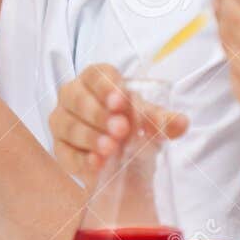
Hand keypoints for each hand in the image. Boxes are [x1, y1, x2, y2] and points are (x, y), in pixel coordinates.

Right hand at [49, 63, 187, 185]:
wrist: (123, 159)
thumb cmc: (133, 127)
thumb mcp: (150, 122)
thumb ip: (163, 120)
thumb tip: (180, 123)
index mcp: (96, 80)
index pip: (96, 75)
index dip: (106, 87)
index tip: (121, 101)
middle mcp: (73, 95)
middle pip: (77, 98)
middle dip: (99, 114)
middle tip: (121, 129)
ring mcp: (62, 121)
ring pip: (68, 124)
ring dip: (90, 136)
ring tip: (110, 149)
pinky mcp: (59, 148)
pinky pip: (64, 152)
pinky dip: (81, 159)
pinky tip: (97, 164)